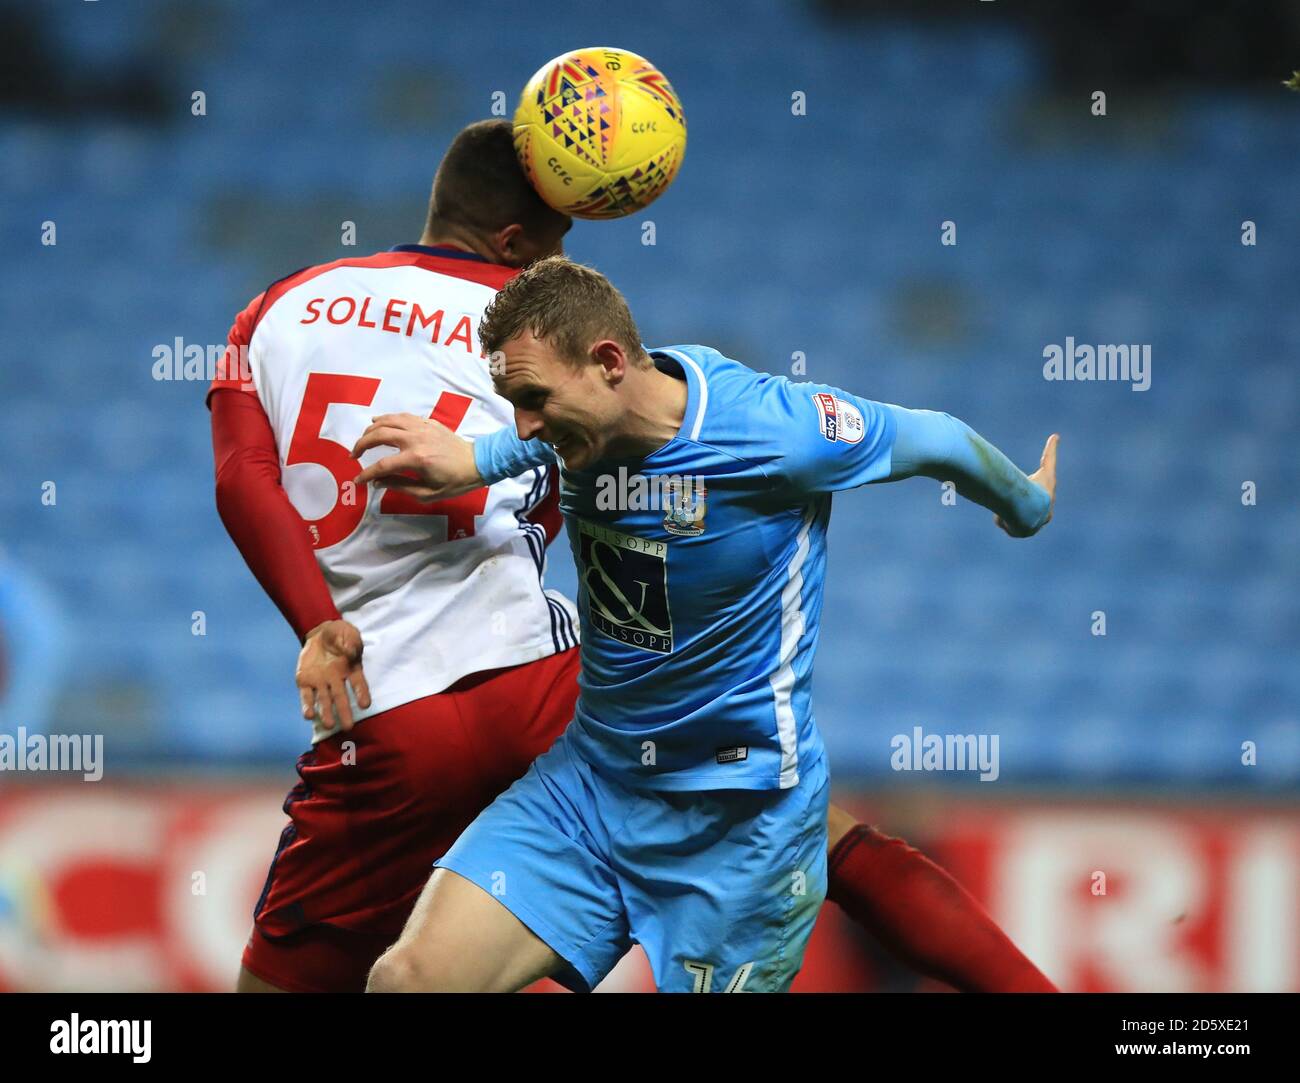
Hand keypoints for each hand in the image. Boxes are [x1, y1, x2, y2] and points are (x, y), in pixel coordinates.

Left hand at [296, 619, 370, 732]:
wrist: (319, 633)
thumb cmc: (339, 634)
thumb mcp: (348, 633)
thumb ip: (350, 643)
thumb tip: (350, 653)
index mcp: (351, 669)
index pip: (358, 684)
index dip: (362, 694)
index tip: (365, 704)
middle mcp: (336, 679)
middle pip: (341, 698)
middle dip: (344, 712)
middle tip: (349, 727)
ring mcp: (320, 682)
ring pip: (324, 700)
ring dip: (326, 713)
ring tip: (329, 725)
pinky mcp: (305, 681)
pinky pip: (306, 695)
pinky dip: (307, 705)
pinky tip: (308, 715)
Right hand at [352, 413, 480, 500]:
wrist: (477, 463)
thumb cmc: (455, 482)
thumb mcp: (428, 493)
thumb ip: (400, 486)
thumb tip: (378, 482)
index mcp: (416, 458)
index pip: (383, 465)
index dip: (366, 473)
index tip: (357, 480)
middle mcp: (416, 438)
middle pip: (380, 435)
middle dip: (362, 444)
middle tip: (354, 454)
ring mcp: (422, 427)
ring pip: (389, 420)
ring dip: (372, 428)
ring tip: (363, 438)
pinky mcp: (428, 422)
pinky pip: (403, 416)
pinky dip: (388, 418)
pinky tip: (380, 422)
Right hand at [996, 433, 1057, 537]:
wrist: (1029, 507)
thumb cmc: (1037, 487)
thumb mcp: (1046, 468)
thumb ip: (1051, 453)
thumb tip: (1056, 436)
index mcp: (1048, 508)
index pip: (1039, 503)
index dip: (1033, 497)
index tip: (1027, 495)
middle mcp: (1040, 520)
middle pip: (1025, 512)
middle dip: (1018, 507)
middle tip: (1010, 500)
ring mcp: (1029, 528)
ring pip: (1014, 518)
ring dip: (1008, 512)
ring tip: (1005, 506)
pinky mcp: (1018, 533)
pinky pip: (1006, 525)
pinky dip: (1003, 519)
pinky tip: (1002, 514)